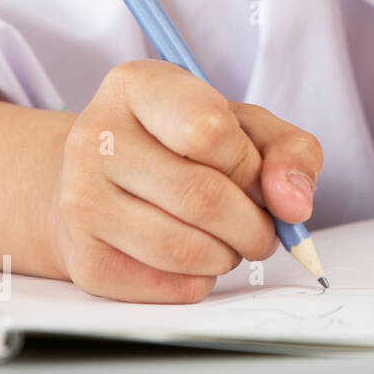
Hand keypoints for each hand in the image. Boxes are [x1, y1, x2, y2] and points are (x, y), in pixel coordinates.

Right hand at [46, 59, 323, 302]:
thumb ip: (290, 151)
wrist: (108, 183)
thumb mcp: (247, 126)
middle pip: (203, 198)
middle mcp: (96, 138)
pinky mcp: (85, 260)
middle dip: (254, 224)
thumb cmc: (188, 148)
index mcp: (138, 86)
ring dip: (230, 254)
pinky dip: (203, 280)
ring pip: (185, 249)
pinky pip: (170, 287)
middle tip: (262, 227)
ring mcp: (79, 201)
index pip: (210, 130)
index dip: (251, 166)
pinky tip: (197, 258)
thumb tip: (294, 205)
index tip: (257, 178)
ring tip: (230, 241)